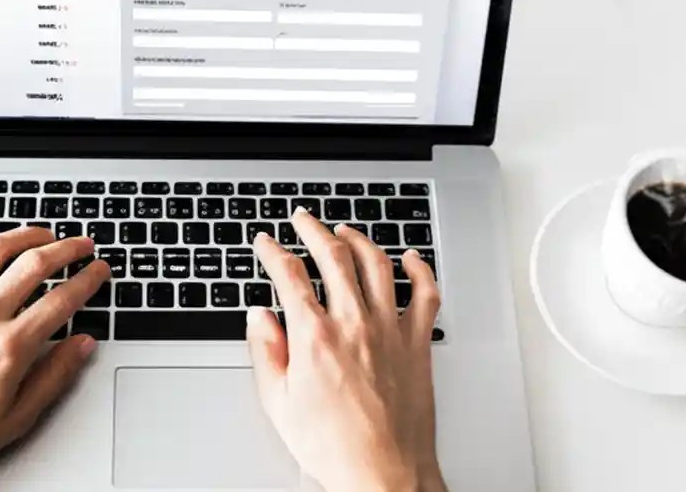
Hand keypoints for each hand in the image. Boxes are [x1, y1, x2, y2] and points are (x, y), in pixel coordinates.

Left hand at [0, 227, 109, 490]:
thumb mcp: (15, 421)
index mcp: (8, 349)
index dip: (87, 279)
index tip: (98, 271)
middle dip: (65, 248)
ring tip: (40, 233)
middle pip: (33, 264)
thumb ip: (53, 377)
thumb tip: (81, 346)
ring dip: (23, 234)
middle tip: (80, 244)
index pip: (61, 300)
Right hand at [246, 208, 444, 491]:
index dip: (272, 251)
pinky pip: (426, 293)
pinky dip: (419, 269)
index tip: (266, 243)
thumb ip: (266, 352)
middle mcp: (354, 324)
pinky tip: (410, 257)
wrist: (384, 474)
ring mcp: (390, 330)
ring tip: (345, 231)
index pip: (289, 276)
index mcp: (314, 337)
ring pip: (377, 264)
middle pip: (333, 256)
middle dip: (312, 229)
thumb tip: (259, 318)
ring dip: (358, 240)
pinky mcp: (417, 343)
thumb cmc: (335, 448)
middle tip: (302, 219)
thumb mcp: (278, 403)